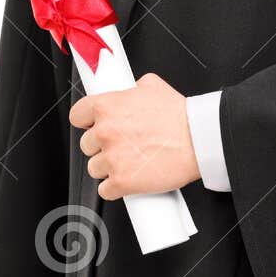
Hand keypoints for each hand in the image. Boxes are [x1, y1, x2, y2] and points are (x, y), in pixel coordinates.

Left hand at [69, 73, 199, 199]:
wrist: (199, 140)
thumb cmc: (180, 115)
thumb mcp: (153, 86)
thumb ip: (133, 88)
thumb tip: (130, 89)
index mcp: (106, 106)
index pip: (76, 116)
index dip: (87, 123)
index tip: (94, 126)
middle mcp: (104, 132)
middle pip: (86, 145)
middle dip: (101, 147)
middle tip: (120, 146)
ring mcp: (112, 158)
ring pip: (95, 168)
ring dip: (108, 168)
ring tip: (128, 163)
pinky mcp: (122, 182)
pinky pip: (105, 190)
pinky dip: (115, 188)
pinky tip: (128, 180)